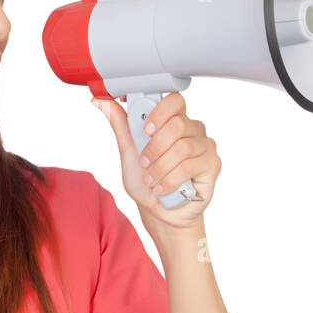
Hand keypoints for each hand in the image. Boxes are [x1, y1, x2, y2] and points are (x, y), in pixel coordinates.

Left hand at [93, 92, 219, 228]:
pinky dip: (170, 180)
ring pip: (182, 147)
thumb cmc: (147, 181)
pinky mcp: (213, 164)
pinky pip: (190, 166)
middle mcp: (193, 129)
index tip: (145, 131)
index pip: (174, 101)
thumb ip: (120, 125)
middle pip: (177, 124)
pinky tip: (162, 189)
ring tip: (151, 180)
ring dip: (160, 167)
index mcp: (175, 120)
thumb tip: (100, 101)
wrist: (158, 211)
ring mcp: (205, 146)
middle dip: (154, 148)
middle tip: (144, 163)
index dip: (159, 113)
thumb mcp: (129, 151)